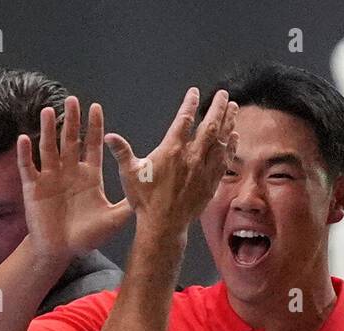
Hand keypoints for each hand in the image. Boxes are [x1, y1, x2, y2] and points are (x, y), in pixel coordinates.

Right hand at [17, 97, 131, 266]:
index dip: (94, 127)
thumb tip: (148, 195)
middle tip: (73, 100)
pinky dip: (26, 154)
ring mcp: (50, 177)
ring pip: (49, 148)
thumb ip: (127, 207)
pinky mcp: (34, 188)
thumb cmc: (85, 236)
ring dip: (48, 130)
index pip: (92, 145)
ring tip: (49, 111)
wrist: (60, 251)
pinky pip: (29, 167)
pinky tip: (24, 139)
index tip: (96, 107)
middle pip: (70, 140)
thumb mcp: (111, 221)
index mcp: (89, 175)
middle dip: (72, 120)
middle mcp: (70, 171)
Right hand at [103, 86, 237, 235]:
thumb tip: (109, 136)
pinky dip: (230, 146)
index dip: (189, 103)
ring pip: (221, 140)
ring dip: (228, 122)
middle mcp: (191, 157)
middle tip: (222, 93)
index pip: (184, 120)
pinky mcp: (211, 182)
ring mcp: (204, 169)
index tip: (194, 92)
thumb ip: (122, 152)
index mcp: (172, 150)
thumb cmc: (145, 200)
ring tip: (233, 107)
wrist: (163, 225)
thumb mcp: (129, 174)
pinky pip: (225, 159)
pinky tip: (234, 136)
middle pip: (209, 126)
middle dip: (217, 107)